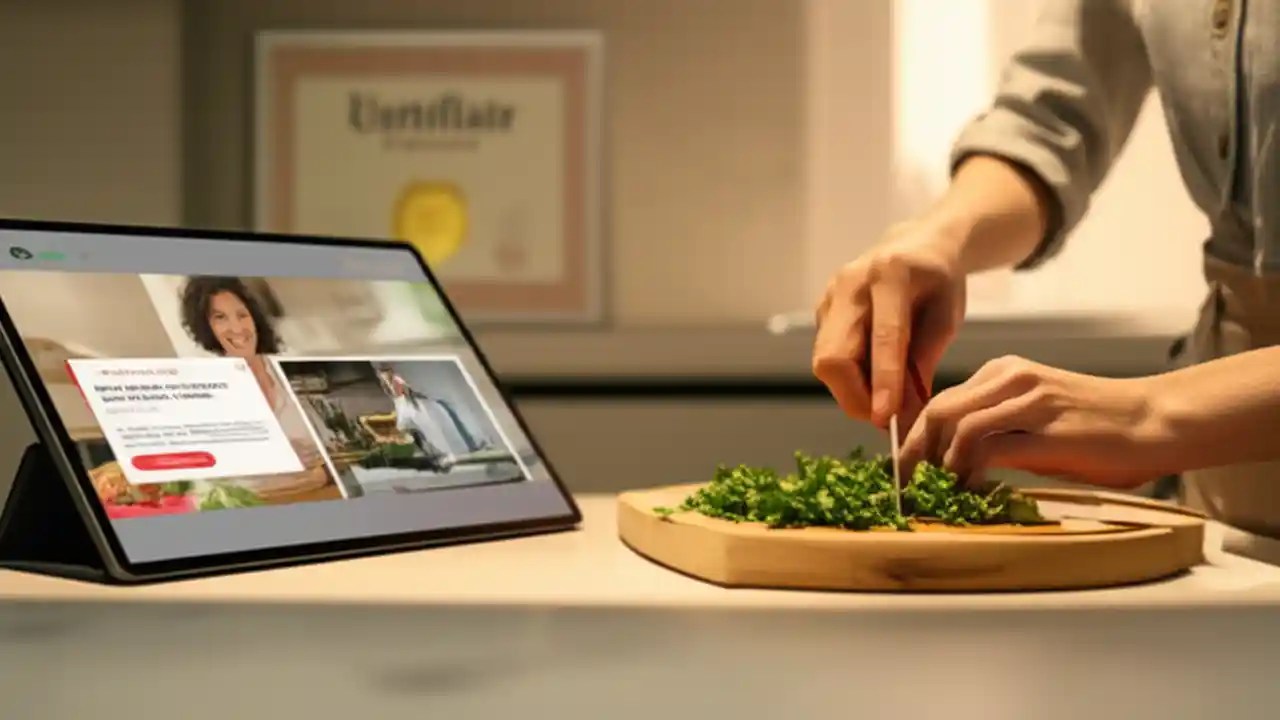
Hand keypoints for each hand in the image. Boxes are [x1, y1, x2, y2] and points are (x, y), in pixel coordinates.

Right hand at [812, 221, 966, 428]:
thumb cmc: (938, 281)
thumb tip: (904, 414)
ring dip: (851, 389)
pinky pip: (826, 355)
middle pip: (834, 355)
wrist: (915, 243)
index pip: (883, 337)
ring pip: (825, 361)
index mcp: (891, 276)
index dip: (884, 382)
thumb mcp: (946, 316)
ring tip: (883, 393)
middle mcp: (850, 283)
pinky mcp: (821, 310)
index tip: (887, 418)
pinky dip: (848, 376)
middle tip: (884, 416)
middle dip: (855, 396)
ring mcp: (829, 296)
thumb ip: (924, 360)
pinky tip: (871, 372)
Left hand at [899, 356, 1171, 488]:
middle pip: (938, 412)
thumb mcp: (1039, 418)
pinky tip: (968, 492)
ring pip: (956, 427)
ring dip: (939, 465)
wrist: (1157, 420)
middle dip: (915, 453)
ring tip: (936, 494)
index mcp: (1005, 372)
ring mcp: (1029, 400)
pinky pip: (988, 449)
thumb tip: (959, 464)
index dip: (916, 438)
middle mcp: (1011, 378)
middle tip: (907, 487)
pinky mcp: (1046, 429)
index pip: (941, 401)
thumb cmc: (1102, 427)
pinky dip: (968, 472)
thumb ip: (999, 430)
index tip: (905, 469)